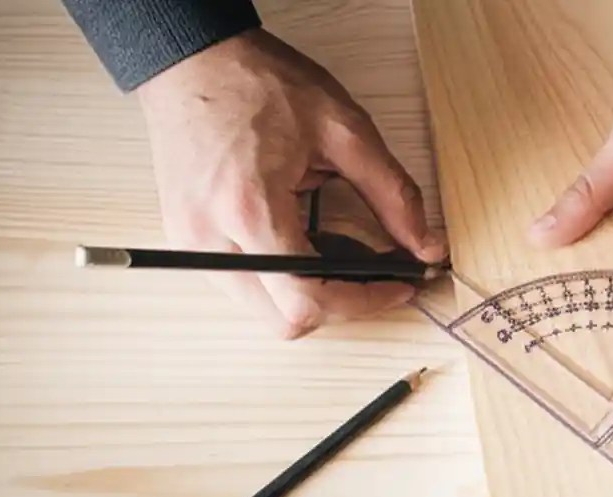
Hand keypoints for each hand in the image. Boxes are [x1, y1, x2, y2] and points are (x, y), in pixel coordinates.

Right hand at [137, 29, 446, 338]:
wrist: (191, 60)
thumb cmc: (257, 83)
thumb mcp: (343, 130)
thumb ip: (392, 194)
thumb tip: (426, 246)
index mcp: (250, 209)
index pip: (308, 299)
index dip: (364, 302)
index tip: (399, 286)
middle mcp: (210, 239)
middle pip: (286, 319)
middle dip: (340, 303)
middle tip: (378, 273)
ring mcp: (190, 245)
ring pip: (263, 310)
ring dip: (310, 292)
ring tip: (339, 249)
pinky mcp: (185, 242)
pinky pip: (244, 287)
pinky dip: (283, 279)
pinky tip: (304, 241)